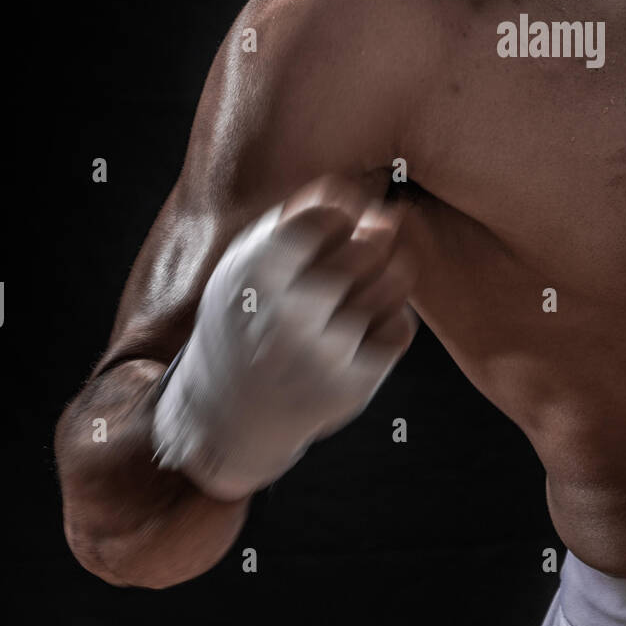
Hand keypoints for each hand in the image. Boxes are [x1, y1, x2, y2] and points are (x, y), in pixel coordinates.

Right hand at [152, 173, 419, 499]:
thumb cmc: (244, 320)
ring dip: (388, 274)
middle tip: (356, 255)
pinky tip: (359, 327)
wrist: (226, 414)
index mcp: (255, 274)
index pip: (332, 211)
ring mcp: (325, 354)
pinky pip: (399, 325)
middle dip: (371, 239)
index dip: (344, 212)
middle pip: (368, 244)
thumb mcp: (246, 262)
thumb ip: (302, 218)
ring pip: (394, 281)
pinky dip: (387, 319)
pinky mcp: (353, 385)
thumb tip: (385, 210)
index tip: (336, 228)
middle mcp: (290, 314)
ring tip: (364, 284)